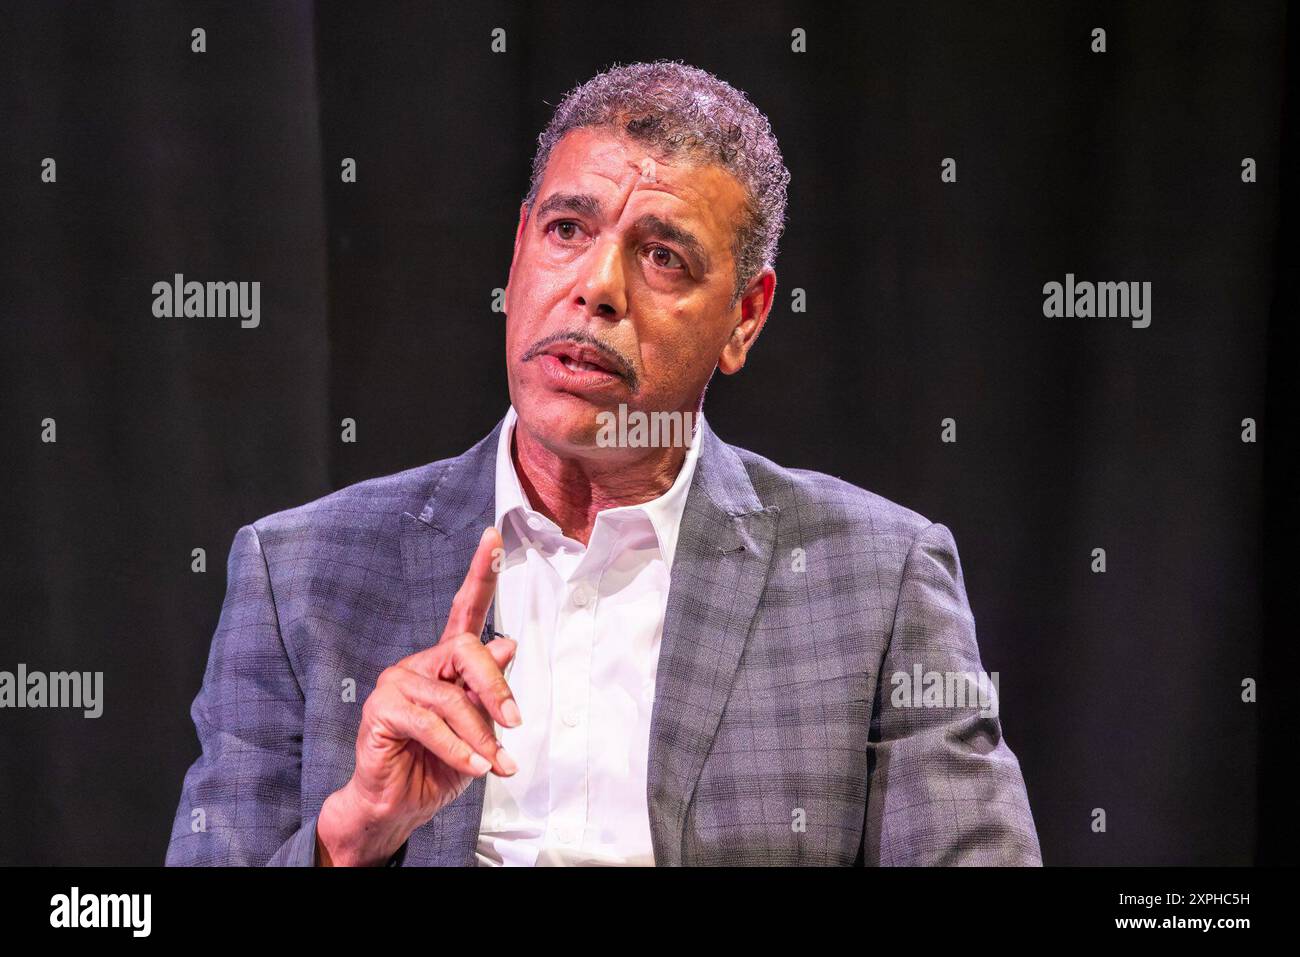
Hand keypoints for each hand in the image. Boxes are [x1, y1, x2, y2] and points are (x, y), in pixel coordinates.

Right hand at [316, 525, 519, 865]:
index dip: (480, 573)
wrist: (400, 805)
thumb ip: (489, 691)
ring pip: (452, 696)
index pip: (465, 610)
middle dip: (495, 687)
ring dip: (480, 735)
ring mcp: (397, 683)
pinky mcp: (381, 709)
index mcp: (446, 663)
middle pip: (466, 649)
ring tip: (494, 765)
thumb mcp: (480, 730)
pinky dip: (457, 747)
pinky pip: (429, 722)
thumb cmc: (441, 767)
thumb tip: (507, 643)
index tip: (494, 538)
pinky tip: (472, 766)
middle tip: (515, 724)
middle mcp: (420, 664)